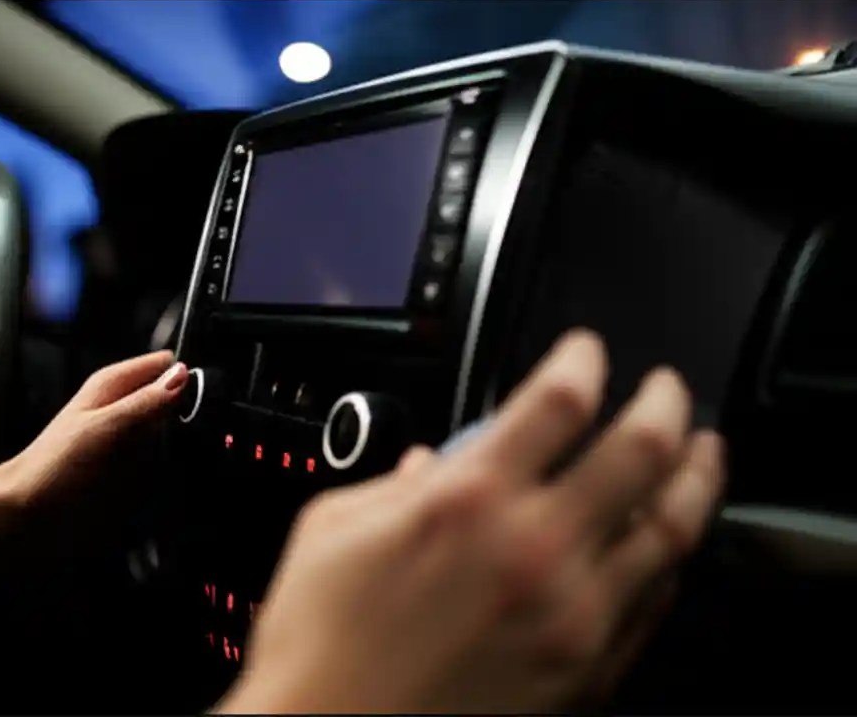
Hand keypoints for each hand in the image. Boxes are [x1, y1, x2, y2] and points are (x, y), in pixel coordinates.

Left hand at [0, 350, 188, 513]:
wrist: (29, 515)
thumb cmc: (56, 466)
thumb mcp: (106, 426)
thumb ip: (146, 401)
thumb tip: (185, 374)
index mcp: (114, 385)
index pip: (166, 365)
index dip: (189, 376)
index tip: (208, 397)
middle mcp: (124, 409)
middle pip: (174, 401)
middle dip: (191, 416)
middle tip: (199, 436)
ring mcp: (128, 442)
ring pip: (174, 435)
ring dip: (183, 448)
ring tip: (186, 461)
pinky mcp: (130, 472)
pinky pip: (164, 466)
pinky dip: (172, 472)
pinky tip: (173, 481)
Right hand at [219, 329, 724, 713]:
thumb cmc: (320, 647)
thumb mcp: (330, 531)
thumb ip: (388, 485)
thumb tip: (424, 466)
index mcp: (466, 500)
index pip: (559, 399)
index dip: (582, 358)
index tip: (586, 352)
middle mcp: (533, 549)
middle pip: (640, 450)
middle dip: (663, 403)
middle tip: (666, 389)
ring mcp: (572, 614)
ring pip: (672, 528)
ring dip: (696, 476)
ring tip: (703, 453)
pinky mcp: (588, 670)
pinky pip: (655, 602)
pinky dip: (671, 561)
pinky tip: (667, 544)